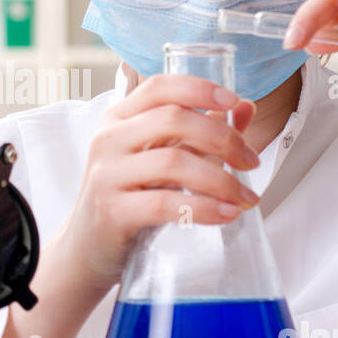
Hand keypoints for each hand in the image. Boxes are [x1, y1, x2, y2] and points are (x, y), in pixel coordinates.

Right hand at [51, 73, 260, 297]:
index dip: (199, 88)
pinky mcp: (111, 211)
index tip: (234, 100)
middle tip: (251, 163)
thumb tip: (245, 108)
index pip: (159, 87)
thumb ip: (200, 133)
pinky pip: (165, 203)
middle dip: (224, 139)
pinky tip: (227, 214)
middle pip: (173, 120)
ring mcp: (107, 174)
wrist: (87, 249)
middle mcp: (108, 139)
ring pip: (174, 162)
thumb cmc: (129, 199)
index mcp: (119, 119)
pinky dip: (204, 208)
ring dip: (222, 181)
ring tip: (246, 198)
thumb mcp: (160, 159)